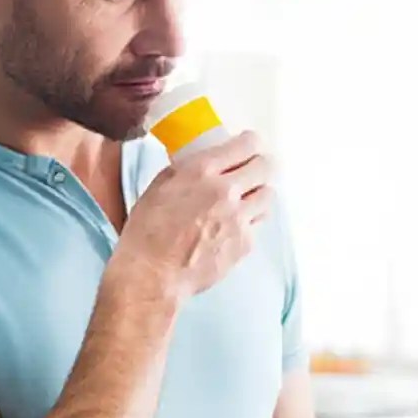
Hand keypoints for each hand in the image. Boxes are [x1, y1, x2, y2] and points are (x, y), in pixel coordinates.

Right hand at [109, 131, 272, 298]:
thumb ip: (189, 168)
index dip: (251, 143)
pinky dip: (250, 222)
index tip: (249, 146)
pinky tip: (234, 226)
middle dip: (262, 166)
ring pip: (268, 195)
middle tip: (254, 170)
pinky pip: (258, 224)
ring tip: (246, 199)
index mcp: (202, 171)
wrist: (153, 274)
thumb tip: (208, 160)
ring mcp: (239, 219)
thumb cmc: (148, 231)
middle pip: (266, 167)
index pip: (247, 144)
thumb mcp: (161, 184)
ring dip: (259, 193)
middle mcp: (225, 191)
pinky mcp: (245, 243)